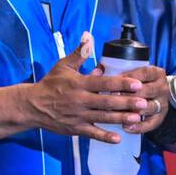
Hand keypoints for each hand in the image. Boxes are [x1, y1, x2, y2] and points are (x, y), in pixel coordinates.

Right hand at [26, 32, 147, 143]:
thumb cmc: (51, 83)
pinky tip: (118, 139)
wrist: (31, 105)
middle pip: (106, 102)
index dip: (121, 84)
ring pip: (103, 118)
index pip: (104, 83)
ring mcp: (78, 116)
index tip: (137, 84)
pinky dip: (104, 137)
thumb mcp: (63, 65)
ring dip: (120, 119)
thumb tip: (88, 35)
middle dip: (126, 103)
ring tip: (137, 118)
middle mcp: (80, 100)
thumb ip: (80, 53)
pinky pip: (92, 133)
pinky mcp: (75, 129)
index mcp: (79, 84)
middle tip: (144, 103)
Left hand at [112, 65, 169, 134]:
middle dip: (128, 95)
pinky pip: (151, 124)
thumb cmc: (139, 82)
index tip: (113, 82)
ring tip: (118, 115)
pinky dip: (138, 127)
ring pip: (149, 107)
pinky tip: (126, 127)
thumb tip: (97, 70)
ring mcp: (162, 103)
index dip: (128, 78)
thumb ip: (117, 71)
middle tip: (112, 99)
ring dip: (133, 111)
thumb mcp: (133, 73)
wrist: (156, 93)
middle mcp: (163, 88)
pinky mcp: (160, 117)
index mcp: (156, 73)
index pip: (143, 73)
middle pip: (147, 91)